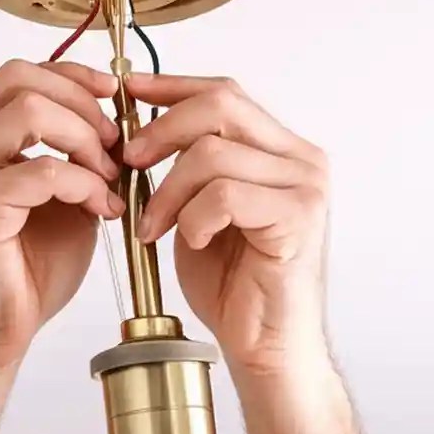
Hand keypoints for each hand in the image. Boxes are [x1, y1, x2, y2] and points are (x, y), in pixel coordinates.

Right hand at [0, 60, 123, 369]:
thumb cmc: (22, 277)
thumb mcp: (60, 202)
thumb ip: (75, 159)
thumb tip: (117, 125)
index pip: (16, 75)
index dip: (72, 76)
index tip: (114, 96)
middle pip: (19, 78)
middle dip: (81, 104)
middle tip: (115, 144)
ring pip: (29, 111)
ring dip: (84, 139)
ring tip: (108, 177)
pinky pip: (43, 170)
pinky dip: (84, 183)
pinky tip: (102, 209)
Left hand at [123, 74, 330, 374]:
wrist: (267, 346)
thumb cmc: (236, 286)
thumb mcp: (199, 211)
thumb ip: (187, 168)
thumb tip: (139, 132)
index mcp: (281, 151)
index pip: (224, 93)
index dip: (171, 87)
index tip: (127, 93)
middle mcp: (301, 159)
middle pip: (221, 106)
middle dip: (161, 130)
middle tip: (128, 162)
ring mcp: (305, 186)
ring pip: (213, 153)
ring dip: (167, 191)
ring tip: (154, 227)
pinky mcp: (298, 216)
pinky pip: (224, 194)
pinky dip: (193, 217)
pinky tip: (193, 243)